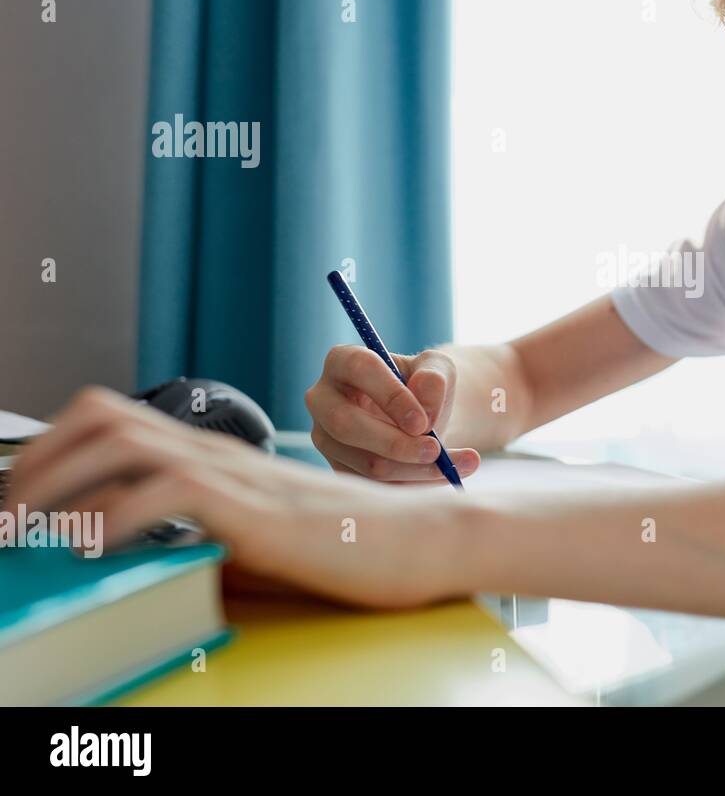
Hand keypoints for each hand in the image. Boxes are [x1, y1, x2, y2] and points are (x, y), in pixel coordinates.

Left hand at [3, 387, 469, 608]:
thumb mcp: (265, 538)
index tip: (19, 494)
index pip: (116, 420)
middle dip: (33, 461)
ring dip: (55, 483)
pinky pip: (171, 490)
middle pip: (103, 417)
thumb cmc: (356, 544)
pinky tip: (94, 545)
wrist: (426, 538)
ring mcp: (240, 475)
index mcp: (219, 456)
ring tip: (22, 527)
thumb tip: (148, 563)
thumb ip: (208, 539)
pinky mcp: (259, 508)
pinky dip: (115, 515)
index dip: (52, 447)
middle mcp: (221, 453)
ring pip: (123, 443)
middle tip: (2, 512)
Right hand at [304, 346, 479, 482]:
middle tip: (436, 450)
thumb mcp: (438, 370)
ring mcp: (327, 439)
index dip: (391, 396)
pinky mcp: (341, 469)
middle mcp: (324, 400)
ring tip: (455, 464)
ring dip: (414, 469)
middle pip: (346, 425)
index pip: (359, 369)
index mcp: (343, 360)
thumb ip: (434, 378)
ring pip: (366, 464)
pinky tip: (446, 475)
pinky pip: (377, 487)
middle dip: (395, 444)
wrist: (423, 417)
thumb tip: (423, 398)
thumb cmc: (424, 386)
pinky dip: (416, 485)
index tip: (423, 422)